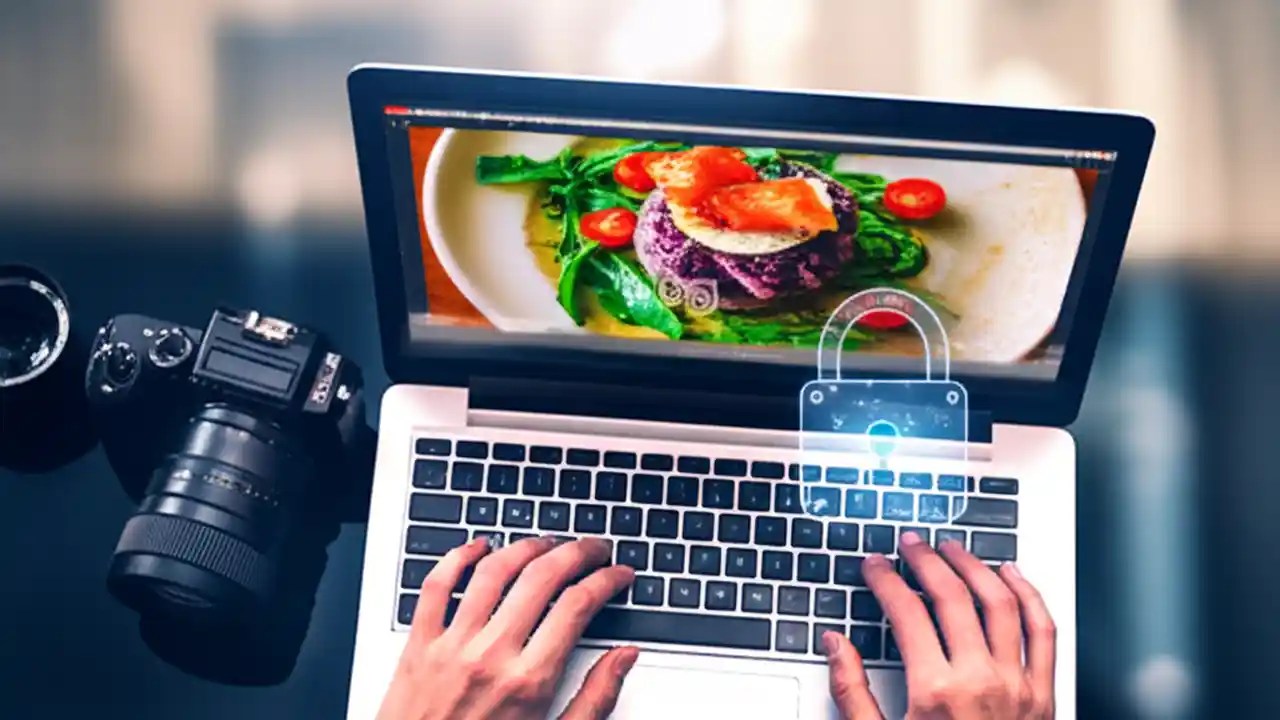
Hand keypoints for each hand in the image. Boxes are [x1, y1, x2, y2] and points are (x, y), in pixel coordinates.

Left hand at [377, 536, 637, 719]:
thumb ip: (594, 699)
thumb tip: (624, 658)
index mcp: (529, 682)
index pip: (578, 606)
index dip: (607, 581)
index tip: (619, 574)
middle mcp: (490, 656)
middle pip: (542, 577)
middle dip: (577, 553)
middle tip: (594, 549)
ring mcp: (451, 647)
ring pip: (493, 571)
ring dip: (526, 547)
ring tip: (547, 543)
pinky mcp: (418, 646)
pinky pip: (436, 587)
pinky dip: (457, 558)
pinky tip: (478, 547)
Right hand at [824, 533, 1055, 718]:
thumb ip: (852, 692)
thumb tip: (835, 644)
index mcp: (935, 692)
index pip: (907, 612)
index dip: (886, 580)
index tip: (874, 566)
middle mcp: (981, 681)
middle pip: (952, 596)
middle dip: (926, 560)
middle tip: (909, 544)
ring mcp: (1018, 685)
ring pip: (1000, 602)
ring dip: (975, 567)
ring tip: (954, 549)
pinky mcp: (1044, 695)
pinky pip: (1043, 630)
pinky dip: (1029, 594)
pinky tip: (1012, 576)